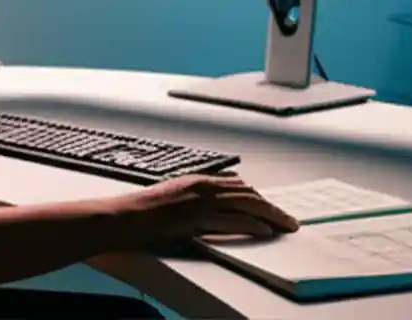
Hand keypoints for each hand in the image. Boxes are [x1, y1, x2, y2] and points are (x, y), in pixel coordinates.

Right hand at [122, 174, 298, 243]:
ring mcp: (201, 201)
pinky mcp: (198, 218)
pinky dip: (253, 225)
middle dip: (270, 206)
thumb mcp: (170, 196)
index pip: (236, 184)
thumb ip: (191, 198)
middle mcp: (203, 186)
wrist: (124, 216)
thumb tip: (207, 207)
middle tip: (287, 219)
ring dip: (271, 214)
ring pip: (247, 204)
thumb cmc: (141, 210)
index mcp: (197, 180)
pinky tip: (265, 231)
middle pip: (247, 193)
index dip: (256, 196)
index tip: (268, 206)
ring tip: (287, 225)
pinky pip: (233, 220)